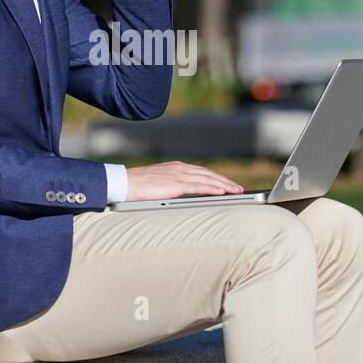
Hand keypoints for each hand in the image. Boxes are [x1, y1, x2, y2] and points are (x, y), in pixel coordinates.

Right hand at [126, 162, 243, 199]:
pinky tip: (222, 192)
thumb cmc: (136, 186)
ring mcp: (178, 175)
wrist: (124, 183)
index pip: (202, 172)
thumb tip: (183, 195)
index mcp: (176, 167)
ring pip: (207, 179)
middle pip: (208, 174)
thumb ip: (172, 186)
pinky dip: (212, 188)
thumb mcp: (158, 184)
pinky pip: (198, 186)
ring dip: (224, 185)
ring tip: (236, 191)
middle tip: (238, 188)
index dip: (217, 178)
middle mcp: (179, 168)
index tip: (228, 184)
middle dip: (225, 181)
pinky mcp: (175, 184)